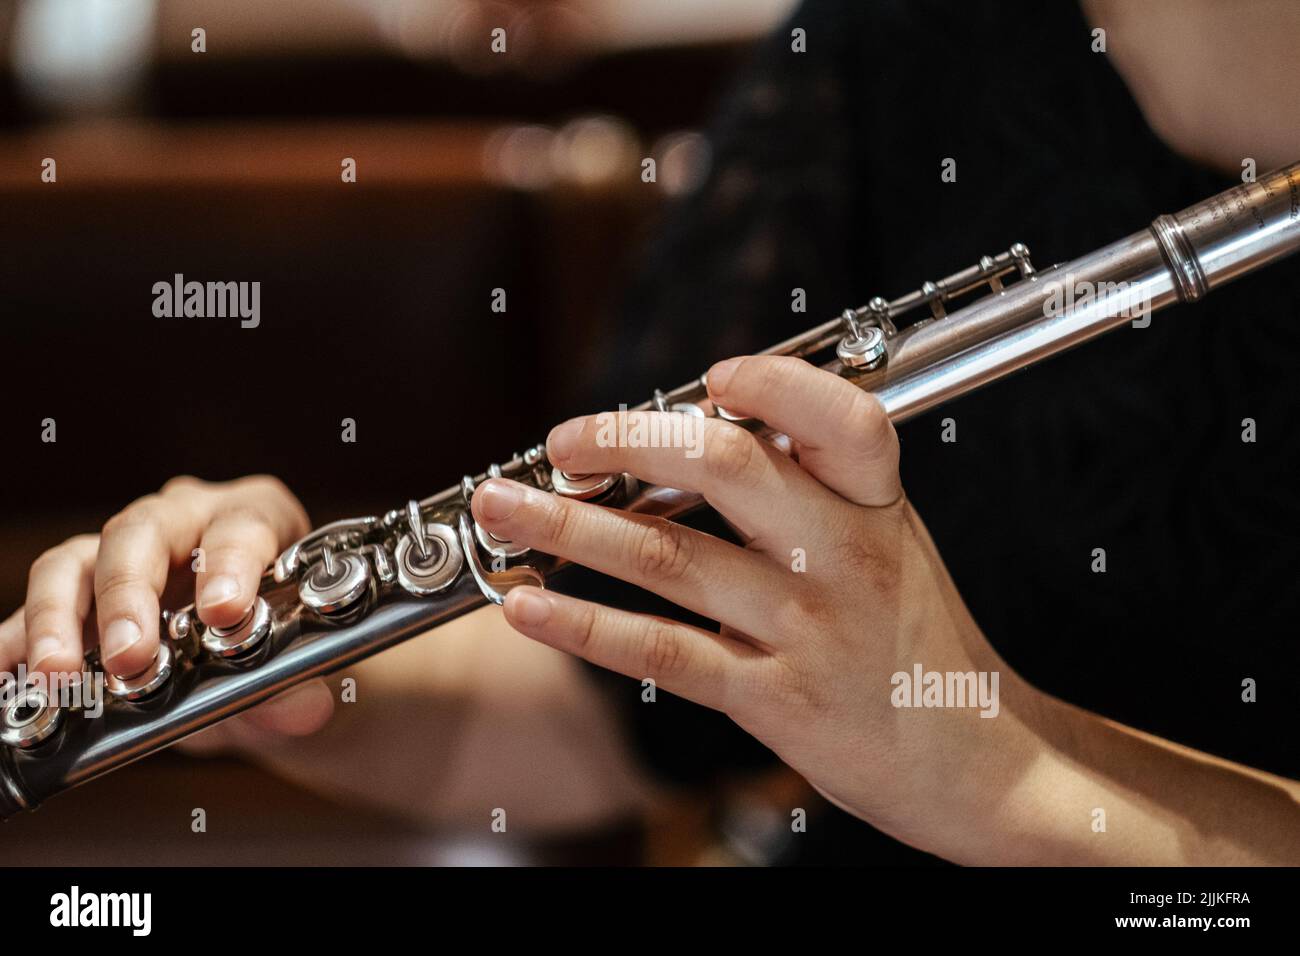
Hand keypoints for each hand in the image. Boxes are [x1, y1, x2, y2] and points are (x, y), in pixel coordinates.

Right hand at [2, 475, 332, 737]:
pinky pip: (33, 609)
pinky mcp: (79, 595)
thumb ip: (301, 684)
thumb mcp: (305, 666)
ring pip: (74, 562)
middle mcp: (184, 520)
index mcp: (254, 518)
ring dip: (58, 620)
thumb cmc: (286, 646)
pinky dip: (14, 641)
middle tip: (130, 658)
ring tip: (57, 677)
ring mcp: (124, 554)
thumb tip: (301, 708)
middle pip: (142, 533)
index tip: (225, 611)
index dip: (232, 563)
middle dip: (130, 595)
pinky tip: (4, 677)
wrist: (262, 676)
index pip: (241, 525)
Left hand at [473, 356, 1299, 864]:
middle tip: (562, 443)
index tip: (705, 380)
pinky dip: (585, 625)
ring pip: (668, 555)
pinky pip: (663, 652)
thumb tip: (697, 434)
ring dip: (569, 527)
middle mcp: (844, 557)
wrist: (973, 761)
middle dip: (624, 442)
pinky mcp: (774, 700)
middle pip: (724, 468)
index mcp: (878, 505)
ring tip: (503, 506)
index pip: (840, 417)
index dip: (772, 384)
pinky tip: (529, 605)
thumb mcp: (889, 542)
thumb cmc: (916, 641)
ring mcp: (807, 630)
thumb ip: (813, 489)